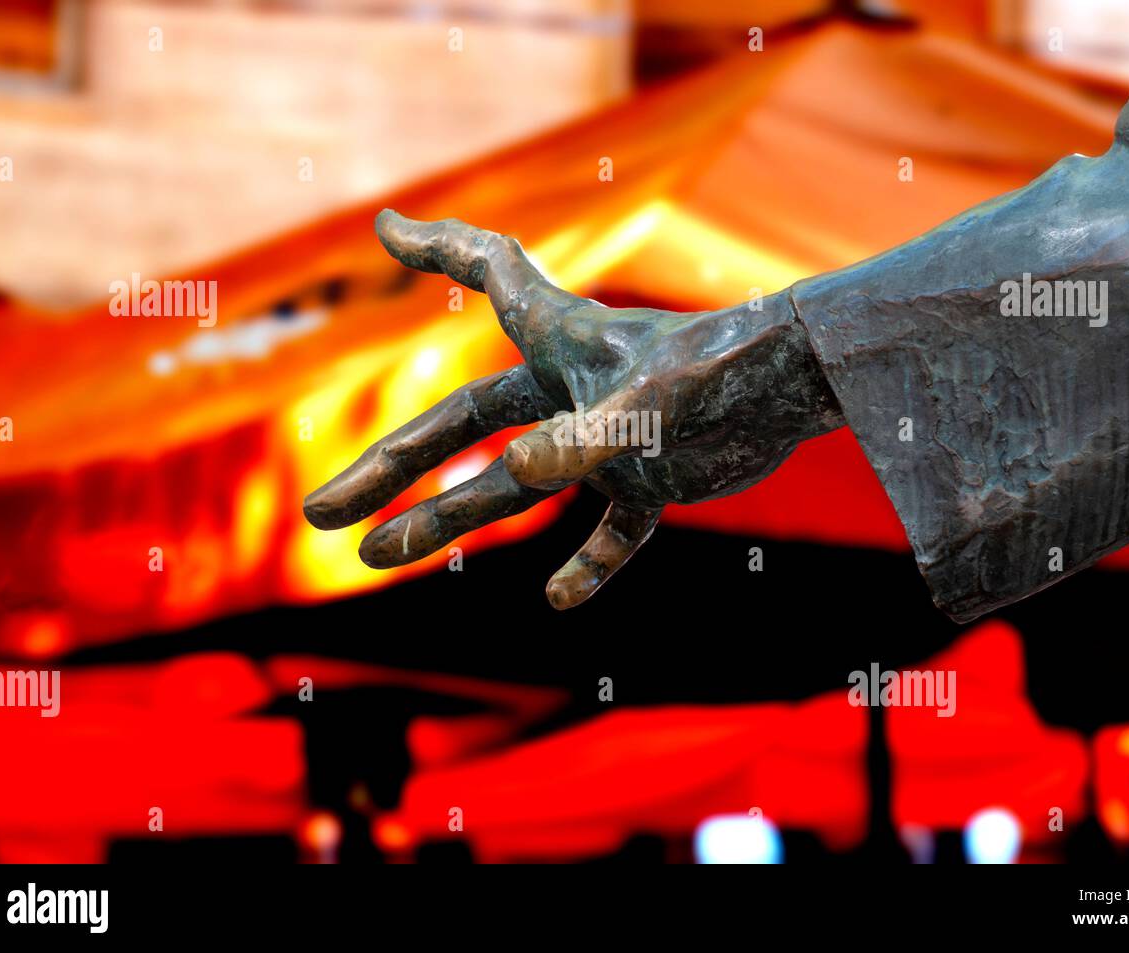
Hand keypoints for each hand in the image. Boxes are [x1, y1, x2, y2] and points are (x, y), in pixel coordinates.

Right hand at [303, 211, 843, 607]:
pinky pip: (609, 531)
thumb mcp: (647, 411)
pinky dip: (586, 563)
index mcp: (561, 340)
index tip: (388, 229)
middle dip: (389, 467)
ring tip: (377, 556)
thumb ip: (582, 440)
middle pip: (459, 426)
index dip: (439, 247)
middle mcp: (569, 390)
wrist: (806, 397)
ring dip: (446, 522)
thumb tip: (518, 476)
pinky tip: (558, 599)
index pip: (490, 273)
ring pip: (507, 486)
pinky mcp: (648, 481)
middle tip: (322, 513)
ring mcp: (603, 441)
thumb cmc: (727, 378)